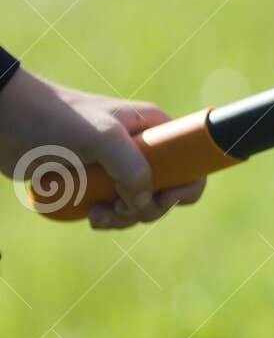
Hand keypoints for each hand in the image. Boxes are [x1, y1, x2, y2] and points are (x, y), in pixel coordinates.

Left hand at [0, 71, 203, 228]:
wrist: (8, 121)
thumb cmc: (56, 118)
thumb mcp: (103, 138)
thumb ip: (133, 168)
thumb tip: (144, 203)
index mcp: (154, 130)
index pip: (191, 161)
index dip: (187, 184)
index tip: (165, 197)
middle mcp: (142, 149)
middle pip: (167, 190)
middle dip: (148, 208)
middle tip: (121, 209)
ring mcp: (118, 167)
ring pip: (140, 205)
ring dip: (124, 218)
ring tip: (97, 216)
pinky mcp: (96, 182)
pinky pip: (115, 209)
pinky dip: (108, 219)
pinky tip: (89, 216)